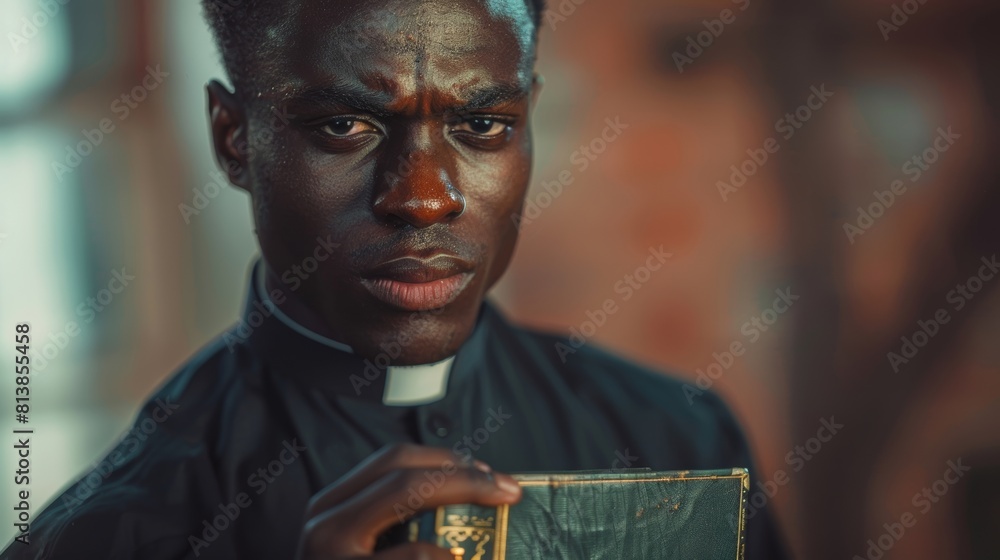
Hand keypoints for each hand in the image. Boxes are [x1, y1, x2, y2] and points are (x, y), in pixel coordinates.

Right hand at [296, 443, 521, 558]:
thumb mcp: (364, 547)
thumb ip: (400, 522)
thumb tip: (474, 491)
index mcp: (330, 508)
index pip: (393, 459)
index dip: (446, 458)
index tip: (488, 472)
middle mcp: (324, 526)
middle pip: (404, 475)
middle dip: (466, 477)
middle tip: (509, 491)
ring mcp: (332, 559)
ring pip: (410, 512)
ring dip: (465, 513)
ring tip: (499, 526)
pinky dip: (447, 559)